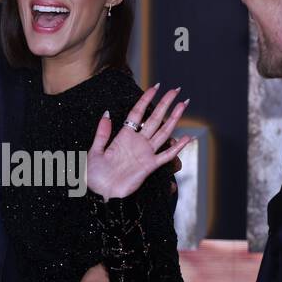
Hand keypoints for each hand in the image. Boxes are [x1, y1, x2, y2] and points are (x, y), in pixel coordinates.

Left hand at [86, 83, 192, 200]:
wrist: (100, 194)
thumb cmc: (94, 175)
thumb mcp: (94, 151)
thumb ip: (102, 133)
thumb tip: (107, 114)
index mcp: (123, 136)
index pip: (138, 113)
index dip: (146, 99)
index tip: (155, 87)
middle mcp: (137, 142)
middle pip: (154, 118)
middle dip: (165, 103)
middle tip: (175, 90)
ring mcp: (145, 153)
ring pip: (163, 132)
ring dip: (174, 118)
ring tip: (183, 105)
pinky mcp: (150, 166)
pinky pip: (166, 155)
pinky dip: (177, 147)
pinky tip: (187, 137)